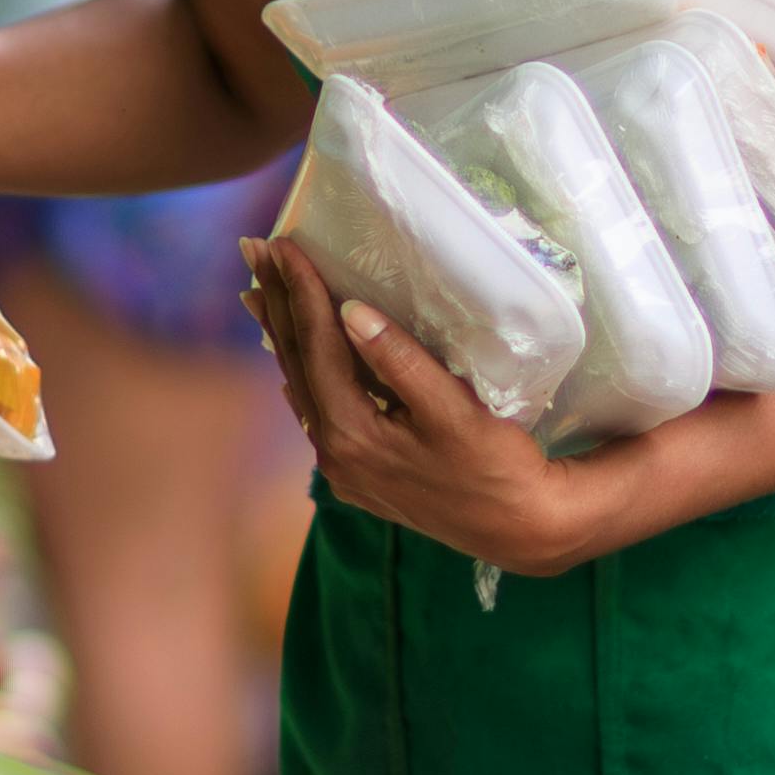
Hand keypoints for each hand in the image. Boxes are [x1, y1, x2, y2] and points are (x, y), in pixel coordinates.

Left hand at [242, 239, 594, 578]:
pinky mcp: (357, 476)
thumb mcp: (454, 410)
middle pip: (297, 362)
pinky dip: (303, 374)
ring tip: (258, 292)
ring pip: (302, 387)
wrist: (520, 531)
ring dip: (282, 336)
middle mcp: (334, 453)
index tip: (282, 243)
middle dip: (276, 302)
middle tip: (253, 249)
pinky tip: (292, 361)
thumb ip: (400, 361)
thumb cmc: (497, 465)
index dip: (300, 290)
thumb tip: (351, 313)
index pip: (316, 345)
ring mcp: (343, 469)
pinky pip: (316, 413)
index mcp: (352, 433)